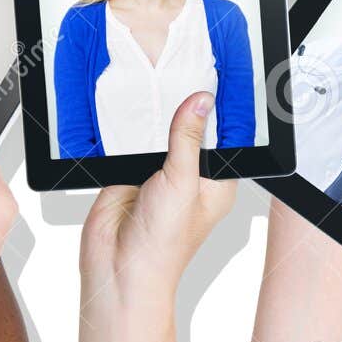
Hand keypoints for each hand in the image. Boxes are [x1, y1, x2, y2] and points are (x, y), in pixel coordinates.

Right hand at [80, 93, 236, 307]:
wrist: (116, 269)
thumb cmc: (163, 243)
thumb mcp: (182, 182)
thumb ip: (188, 139)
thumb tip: (201, 102)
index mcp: (216, 182)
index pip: (224, 137)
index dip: (222, 112)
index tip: (220, 79)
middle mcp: (190, 177)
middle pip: (191, 132)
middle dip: (187, 109)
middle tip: (184, 71)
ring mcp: (160, 175)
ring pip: (161, 135)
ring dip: (156, 118)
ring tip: (156, 83)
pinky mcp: (131, 174)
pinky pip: (133, 143)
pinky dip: (131, 129)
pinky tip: (131, 108)